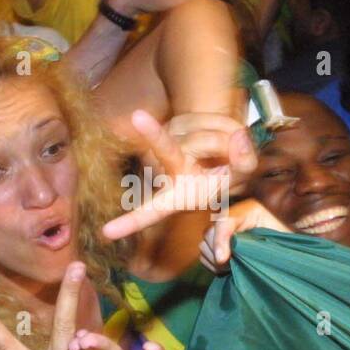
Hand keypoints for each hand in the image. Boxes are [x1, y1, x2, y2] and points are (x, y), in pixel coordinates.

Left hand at [103, 109, 256, 240]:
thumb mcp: (243, 177)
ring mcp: (171, 143)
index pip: (154, 210)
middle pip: (167, 151)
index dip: (132, 222)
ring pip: (206, 135)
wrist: (230, 147)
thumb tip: (237, 142)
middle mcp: (168, 168)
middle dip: (155, 135)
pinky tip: (227, 131)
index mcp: (179, 194)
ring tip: (236, 145)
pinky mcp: (178, 122)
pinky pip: (210, 119)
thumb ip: (243, 165)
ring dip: (227, 136)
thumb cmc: (231, 171)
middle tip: (138, 116)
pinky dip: (224, 123)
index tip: (106, 233)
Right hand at [199, 199, 290, 273]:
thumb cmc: (291, 248)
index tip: (223, 260)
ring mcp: (225, 230)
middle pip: (210, 233)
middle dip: (218, 254)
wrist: (293, 254)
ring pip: (204, 244)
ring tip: (233, 268)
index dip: (220, 240)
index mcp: (251, 211)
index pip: (225, 220)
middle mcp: (235, 217)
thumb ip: (259, 247)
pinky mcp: (220, 242)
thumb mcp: (280, 243)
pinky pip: (204, 254)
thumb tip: (231, 257)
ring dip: (215, 261)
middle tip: (232, 267)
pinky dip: (212, 264)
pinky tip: (228, 268)